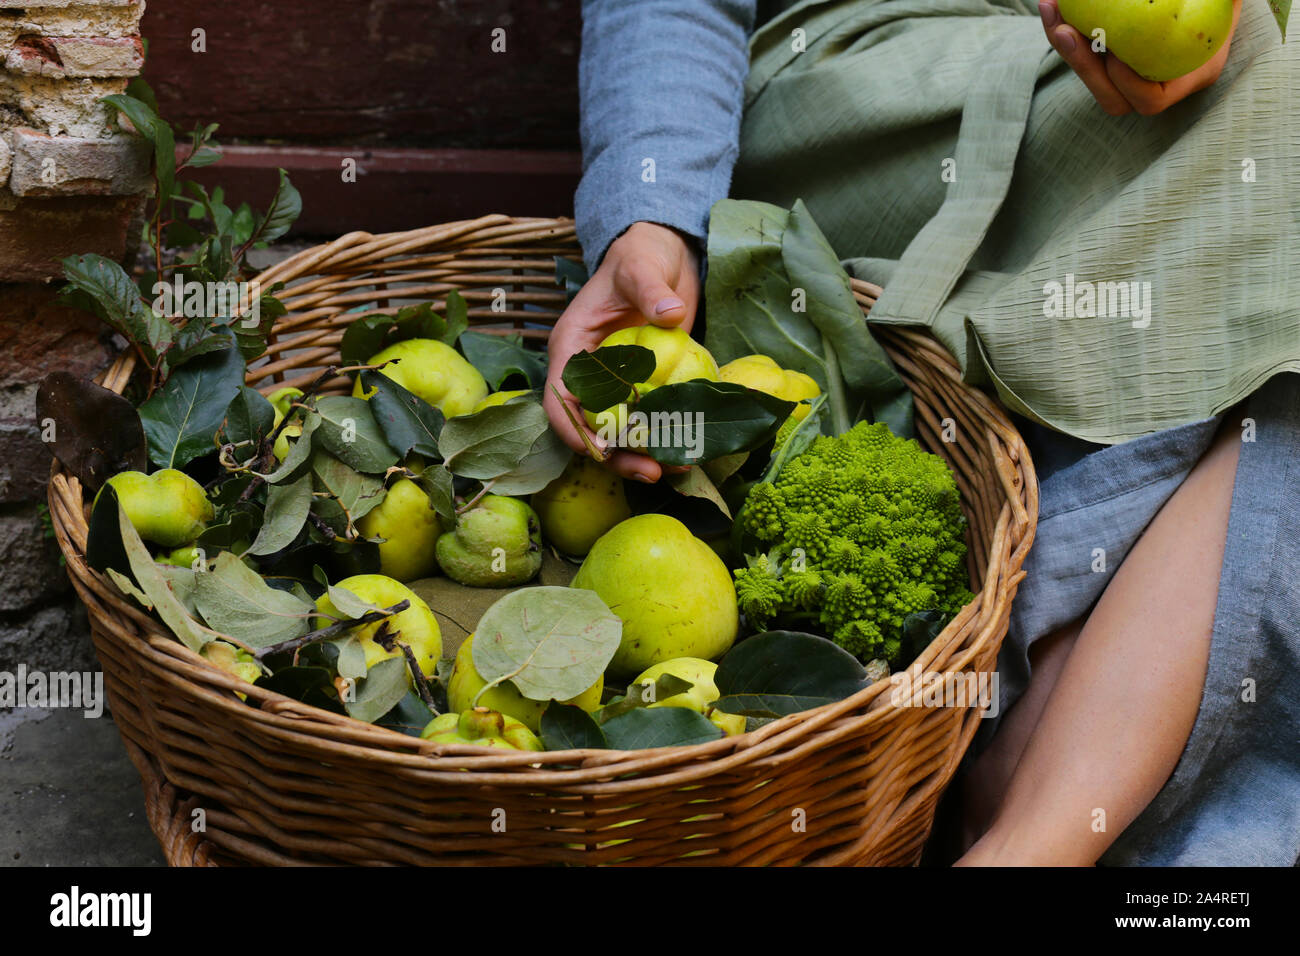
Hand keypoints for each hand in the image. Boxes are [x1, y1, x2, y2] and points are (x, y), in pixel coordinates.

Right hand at [544, 221, 699, 482]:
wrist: (661, 255)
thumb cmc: (639, 256)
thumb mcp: (640, 266)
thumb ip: (650, 288)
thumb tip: (670, 313)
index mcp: (572, 348)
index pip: (559, 398)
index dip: (574, 429)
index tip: (602, 450)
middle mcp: (589, 373)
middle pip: (590, 428)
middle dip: (617, 456)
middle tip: (650, 472)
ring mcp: (617, 385)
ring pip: (620, 433)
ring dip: (644, 456)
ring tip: (676, 468)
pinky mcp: (645, 389)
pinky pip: (649, 422)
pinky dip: (666, 439)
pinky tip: (689, 452)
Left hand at [1039, 0, 1241, 115]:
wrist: (1208, 0)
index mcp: (1190, 77)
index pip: (1151, 101)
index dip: (1129, 82)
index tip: (1116, 52)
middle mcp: (1158, 85)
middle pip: (1111, 98)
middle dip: (1083, 66)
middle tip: (1066, 31)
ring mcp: (1131, 76)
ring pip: (1091, 78)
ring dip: (1064, 46)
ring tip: (1050, 8)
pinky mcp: (1110, 60)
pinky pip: (1084, 55)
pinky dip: (1066, 28)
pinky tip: (1052, 4)